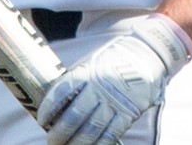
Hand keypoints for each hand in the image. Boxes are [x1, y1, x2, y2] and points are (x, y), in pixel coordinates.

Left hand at [38, 15, 191, 144]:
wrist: (148, 54)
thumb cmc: (112, 61)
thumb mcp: (90, 63)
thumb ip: (73, 81)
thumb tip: (53, 105)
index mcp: (85, 73)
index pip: (59, 96)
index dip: (47, 112)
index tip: (43, 122)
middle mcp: (99, 88)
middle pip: (73, 118)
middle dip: (59, 134)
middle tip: (53, 141)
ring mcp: (115, 101)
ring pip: (90, 130)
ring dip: (76, 143)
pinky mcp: (130, 111)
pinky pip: (111, 134)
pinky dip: (98, 144)